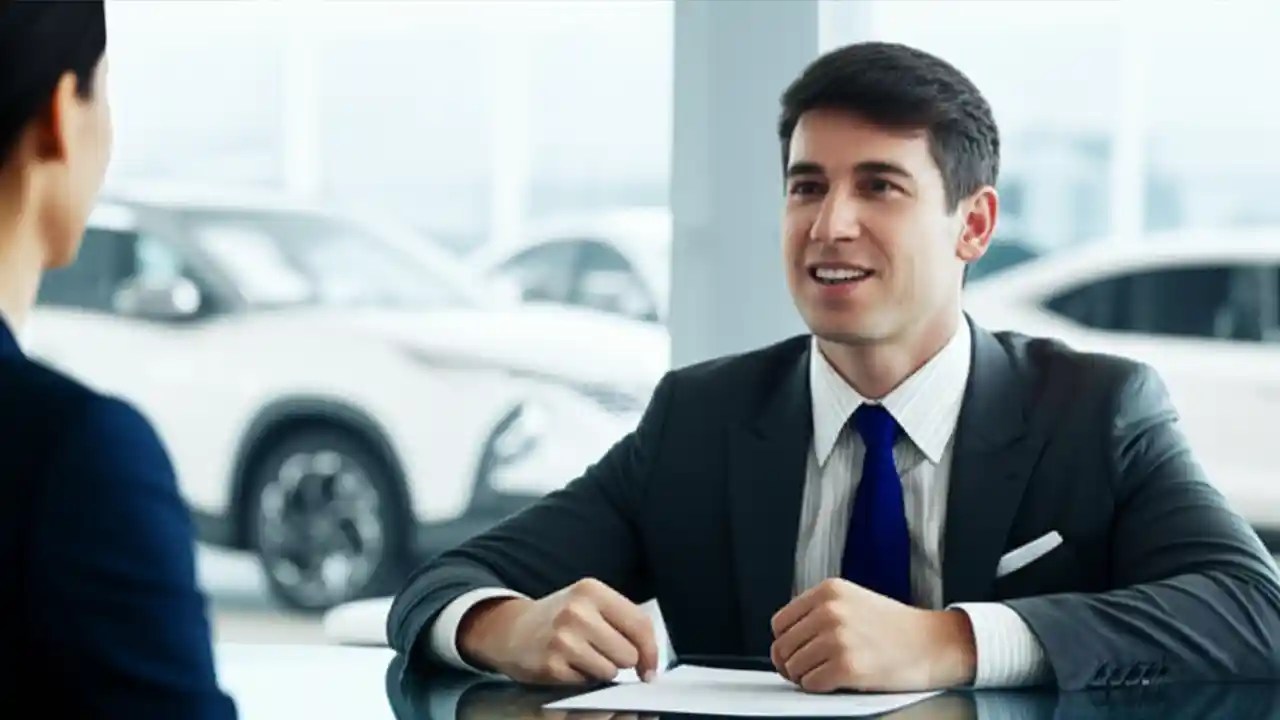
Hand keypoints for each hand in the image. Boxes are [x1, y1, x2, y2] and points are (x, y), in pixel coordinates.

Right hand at [458, 578, 659, 685]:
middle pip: (628, 653)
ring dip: (603, 671)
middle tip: (603, 653)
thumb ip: (622, 622)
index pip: (640, 623)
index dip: (651, 651)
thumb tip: (651, 659)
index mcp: (592, 590)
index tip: (651, 667)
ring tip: (584, 657)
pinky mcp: (552, 664)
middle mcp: (577, 611)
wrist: (512, 630)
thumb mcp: (590, 604)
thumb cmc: (560, 618)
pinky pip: (588, 683)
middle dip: (622, 661)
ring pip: (611, 671)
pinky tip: (569, 665)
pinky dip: (583, 679)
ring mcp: (563, 638)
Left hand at [769, 578, 975, 692]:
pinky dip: (819, 688)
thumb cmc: (896, 628)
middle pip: (782, 647)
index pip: (780, 622)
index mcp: (828, 591)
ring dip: (805, 678)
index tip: (794, 653)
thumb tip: (785, 639)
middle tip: (805, 672)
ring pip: (793, 668)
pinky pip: (810, 685)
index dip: (785, 643)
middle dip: (791, 664)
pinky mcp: (847, 667)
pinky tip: (837, 682)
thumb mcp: (853, 601)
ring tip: (826, 675)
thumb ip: (819, 612)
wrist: (934, 643)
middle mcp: (830, 611)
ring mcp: (838, 638)